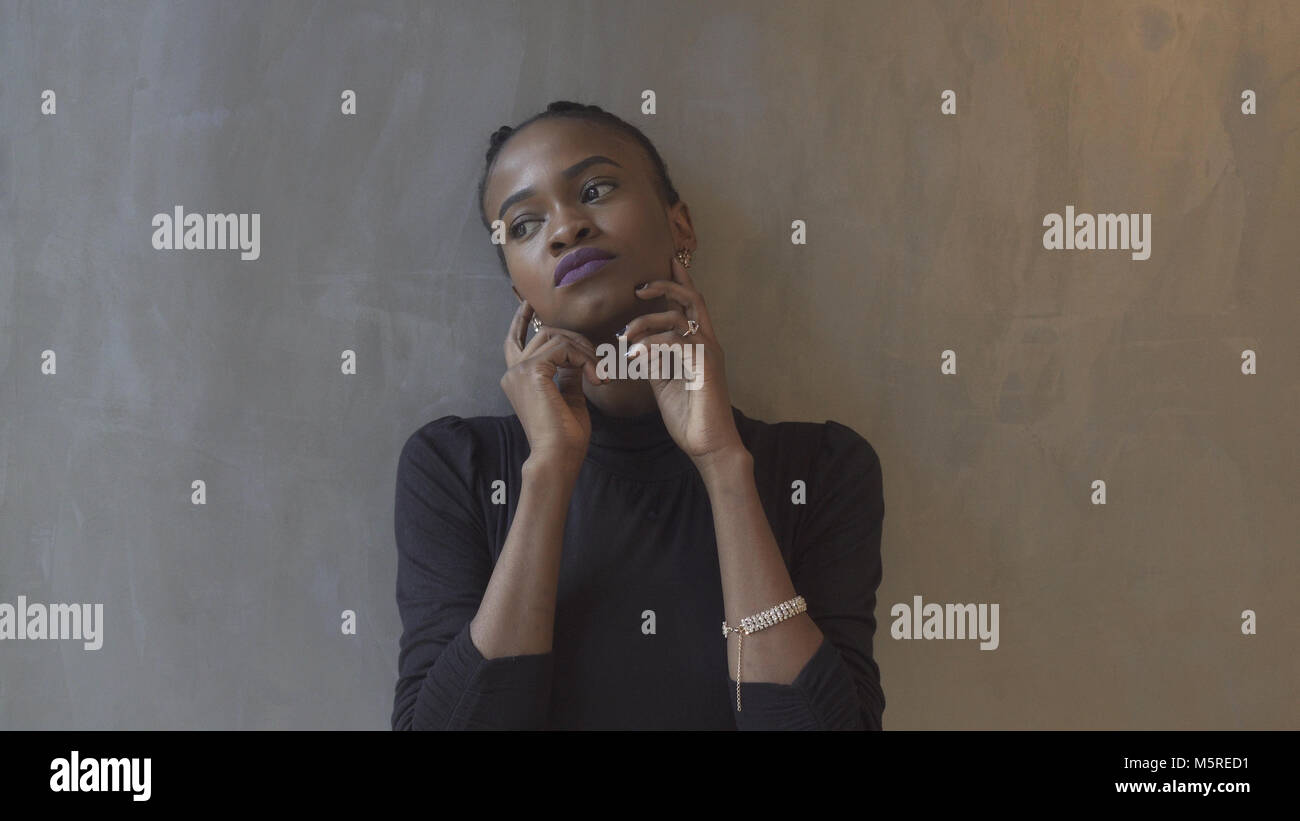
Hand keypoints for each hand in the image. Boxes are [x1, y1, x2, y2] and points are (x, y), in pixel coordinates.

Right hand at [501, 299, 605, 468]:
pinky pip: (562, 347)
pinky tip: (596, 377)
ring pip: (556, 337)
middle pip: (545, 333)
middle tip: (601, 363)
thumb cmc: (565, 437)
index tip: (530, 304)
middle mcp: (512, 371)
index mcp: (517, 378)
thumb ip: (569, 375)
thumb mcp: (570, 398)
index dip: (522, 318)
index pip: (516, 339)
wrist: (558, 456)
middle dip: (577, 340)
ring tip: (602, 375)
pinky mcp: (531, 370)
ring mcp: (518, 370)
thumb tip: (579, 360)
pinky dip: (584, 358)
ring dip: (586, 352)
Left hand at [623, 253, 744, 461]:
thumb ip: (653, 360)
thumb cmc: (689, 417)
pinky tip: (634, 355)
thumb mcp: (663, 383)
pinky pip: (675, 342)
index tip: (665, 262)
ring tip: (624, 338)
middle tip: (638, 288)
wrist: (709, 445)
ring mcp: (708, 352)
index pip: (690, 305)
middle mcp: (708, 343)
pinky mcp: (704, 364)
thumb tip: (635, 346)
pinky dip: (650, 344)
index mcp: (700, 345)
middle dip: (665, 286)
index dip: (679, 280)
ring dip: (645, 323)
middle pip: (691, 299)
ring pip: (678, 318)